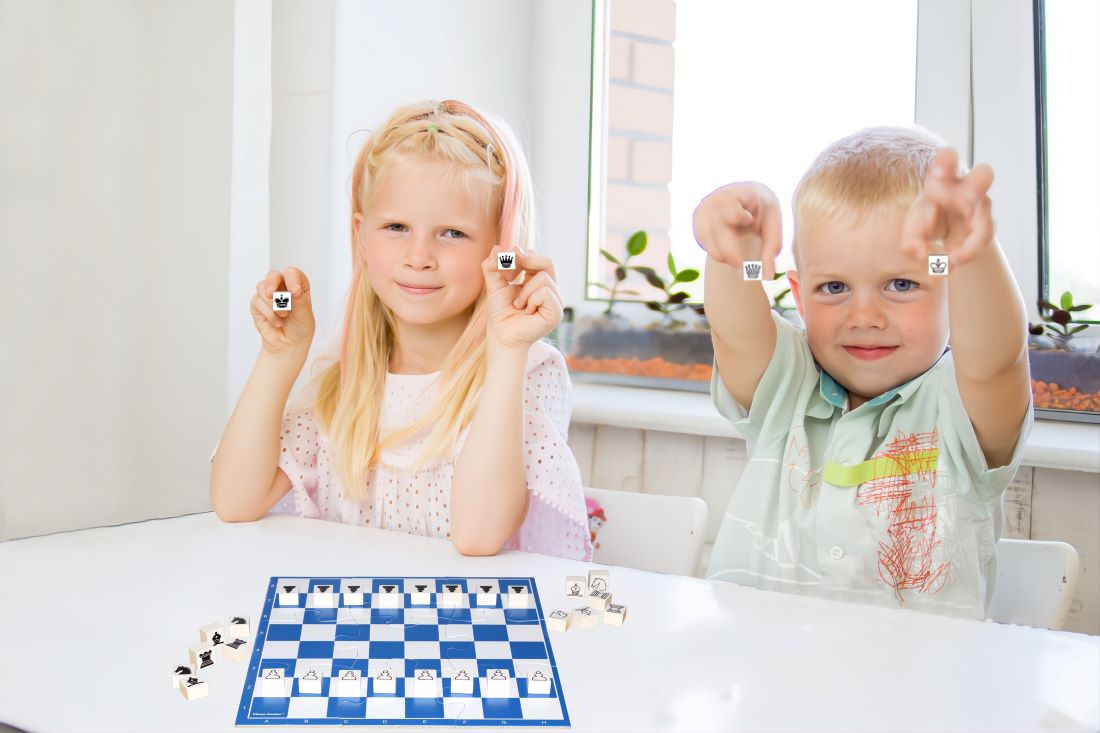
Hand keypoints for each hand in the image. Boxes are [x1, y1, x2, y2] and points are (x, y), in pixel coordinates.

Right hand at [250, 267, 315, 355]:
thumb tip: (294, 290)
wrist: (289, 345)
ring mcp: (268, 295)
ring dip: (273, 305)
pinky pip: (257, 302)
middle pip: (273, 275)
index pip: (292, 273)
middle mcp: (282, 287)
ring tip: (283, 316)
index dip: (292, 280)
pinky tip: (277, 323)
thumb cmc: (300, 328)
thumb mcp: (305, 315)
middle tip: (272, 295)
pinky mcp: (257, 304)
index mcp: (297, 285)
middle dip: (272, 283)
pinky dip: (269, 314)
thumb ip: (300, 301)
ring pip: (262, 288)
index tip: (296, 293)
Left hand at [482, 245, 563, 351]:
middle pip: (547, 262)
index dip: (520, 255)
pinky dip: (531, 299)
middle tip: (510, 270)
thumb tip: (497, 247)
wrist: (501, 336)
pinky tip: (526, 311)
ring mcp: (555, 301)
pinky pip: (545, 291)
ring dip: (524, 290)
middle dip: (527, 261)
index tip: (504, 259)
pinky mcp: (556, 312)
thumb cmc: (500, 313)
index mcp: (537, 281)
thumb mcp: (494, 285)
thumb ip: (493, 266)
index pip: (536, 258)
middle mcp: (549, 289)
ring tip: (518, 304)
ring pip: (543, 277)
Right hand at [692, 181, 782, 279]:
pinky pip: (705, 244)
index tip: (748, 220)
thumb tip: (767, 276)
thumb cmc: (761, 212)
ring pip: (709, 240)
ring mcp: (704, 209)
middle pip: (719, 229)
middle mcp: (717, 198)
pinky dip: (718, 253)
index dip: (738, 215)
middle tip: (745, 271)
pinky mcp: (697, 220)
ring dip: (726, 256)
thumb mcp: (772, 224)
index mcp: (739, 193)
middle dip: (732, 253)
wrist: (743, 199)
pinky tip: (729, 251)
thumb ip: (771, 248)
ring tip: (741, 261)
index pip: (732, 204)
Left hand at [900, 148, 994, 267]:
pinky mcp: (987, 224)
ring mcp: (980, 205)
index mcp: (944, 178)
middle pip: (984, 175)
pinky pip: (984, 236)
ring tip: (952, 258)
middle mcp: (967, 187)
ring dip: (970, 238)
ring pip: (986, 215)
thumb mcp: (913, 229)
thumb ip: (911, 240)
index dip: (946, 162)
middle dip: (976, 187)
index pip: (948, 158)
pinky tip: (954, 260)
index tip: (937, 174)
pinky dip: (969, 250)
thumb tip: (920, 254)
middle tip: (964, 201)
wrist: (947, 232)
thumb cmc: (928, 219)